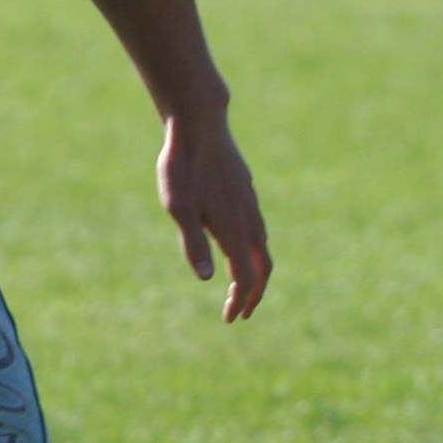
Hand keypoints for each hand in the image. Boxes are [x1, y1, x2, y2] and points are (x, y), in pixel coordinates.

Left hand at [161, 115, 274, 321]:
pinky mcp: (246, 191)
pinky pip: (257, 229)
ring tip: (240, 285)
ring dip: (255, 271)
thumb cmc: (184, 167)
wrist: (199, 124)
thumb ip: (194, 244)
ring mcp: (250, 204)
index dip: (241, 301)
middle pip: (263, 266)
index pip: (246, 277)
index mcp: (234, 229)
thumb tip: (206, 278)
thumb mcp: (179, 208)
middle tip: (241, 312)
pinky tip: (235, 246)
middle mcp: (248, 219)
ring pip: (262, 247)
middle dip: (255, 293)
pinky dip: (252, 250)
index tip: (230, 318)